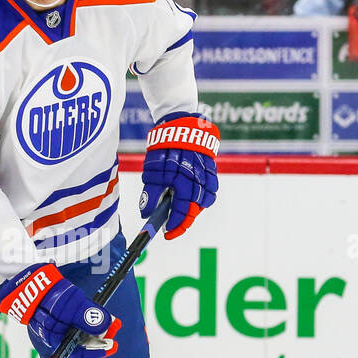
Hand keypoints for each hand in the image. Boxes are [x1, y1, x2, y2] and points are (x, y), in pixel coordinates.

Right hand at [0, 263, 119, 357]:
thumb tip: (106, 327)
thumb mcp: (69, 306)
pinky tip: (95, 310)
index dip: (98, 351)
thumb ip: (87, 316)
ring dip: (95, 326)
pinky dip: (87, 318)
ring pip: (80, 331)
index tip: (113, 345)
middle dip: (100, 335)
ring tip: (110, 318)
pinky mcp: (57, 315)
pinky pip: (75, 321)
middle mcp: (55, 336)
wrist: (28, 278)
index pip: (79, 353)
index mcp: (55, 340)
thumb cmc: (46, 294)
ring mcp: (55, 326)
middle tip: (115, 325)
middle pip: (82, 342)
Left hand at [139, 115, 218, 239]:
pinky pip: (211, 189)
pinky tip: (193, 197)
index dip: (176, 226)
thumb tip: (146, 214)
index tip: (167, 234)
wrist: (182, 123)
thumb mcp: (152, 171)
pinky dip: (203, 196)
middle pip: (195, 209)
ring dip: (193, 209)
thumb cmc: (165, 148)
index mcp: (184, 182)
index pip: (183, 212)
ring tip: (182, 211)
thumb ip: (150, 193)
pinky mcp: (211, 169)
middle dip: (183, 220)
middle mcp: (199, 181)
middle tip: (172, 226)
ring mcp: (208, 175)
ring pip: (205, 200)